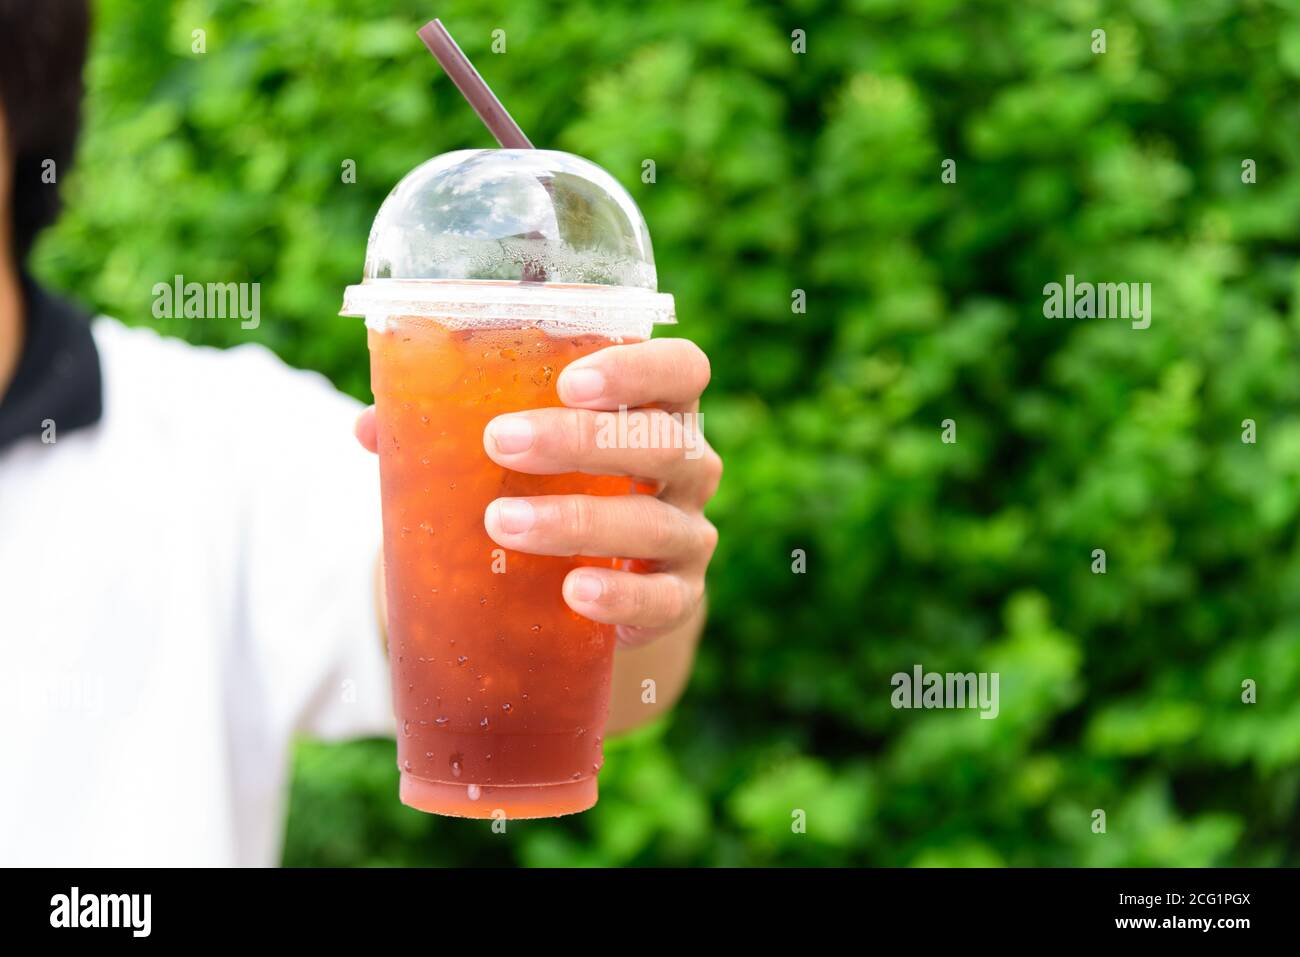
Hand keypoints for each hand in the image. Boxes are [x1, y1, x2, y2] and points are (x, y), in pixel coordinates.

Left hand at [354, 338, 720, 648]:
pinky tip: (575, 593)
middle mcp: (687, 466)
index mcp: (657, 408)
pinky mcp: (679, 597)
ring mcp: (688, 534)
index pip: (681, 370)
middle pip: (663, 441)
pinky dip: (621, 598)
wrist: (588, 580)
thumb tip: (370, 427)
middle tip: (500, 441)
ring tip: (502, 523)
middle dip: (580, 440)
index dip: (638, 369)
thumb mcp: (514, 451)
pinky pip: (665, 601)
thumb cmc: (552, 485)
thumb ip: (455, 429)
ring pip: (656, 522)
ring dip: (579, 519)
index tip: (572, 380)